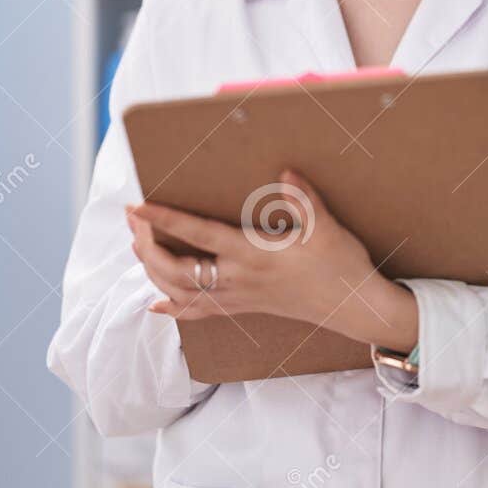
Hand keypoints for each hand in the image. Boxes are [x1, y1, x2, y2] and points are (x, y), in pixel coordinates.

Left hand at [125, 169, 418, 352]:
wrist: (354, 307)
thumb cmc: (341, 265)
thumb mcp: (326, 227)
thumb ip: (303, 199)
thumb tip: (286, 172)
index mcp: (254, 255)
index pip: (198, 234)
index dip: (165, 220)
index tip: (139, 207)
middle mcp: (239, 279)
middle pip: (176, 267)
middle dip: (147, 244)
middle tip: (133, 219)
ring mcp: (240, 298)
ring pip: (181, 292)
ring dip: (152, 270)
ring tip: (138, 245)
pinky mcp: (245, 309)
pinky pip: (200, 314)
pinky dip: (173, 308)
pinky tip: (157, 303)